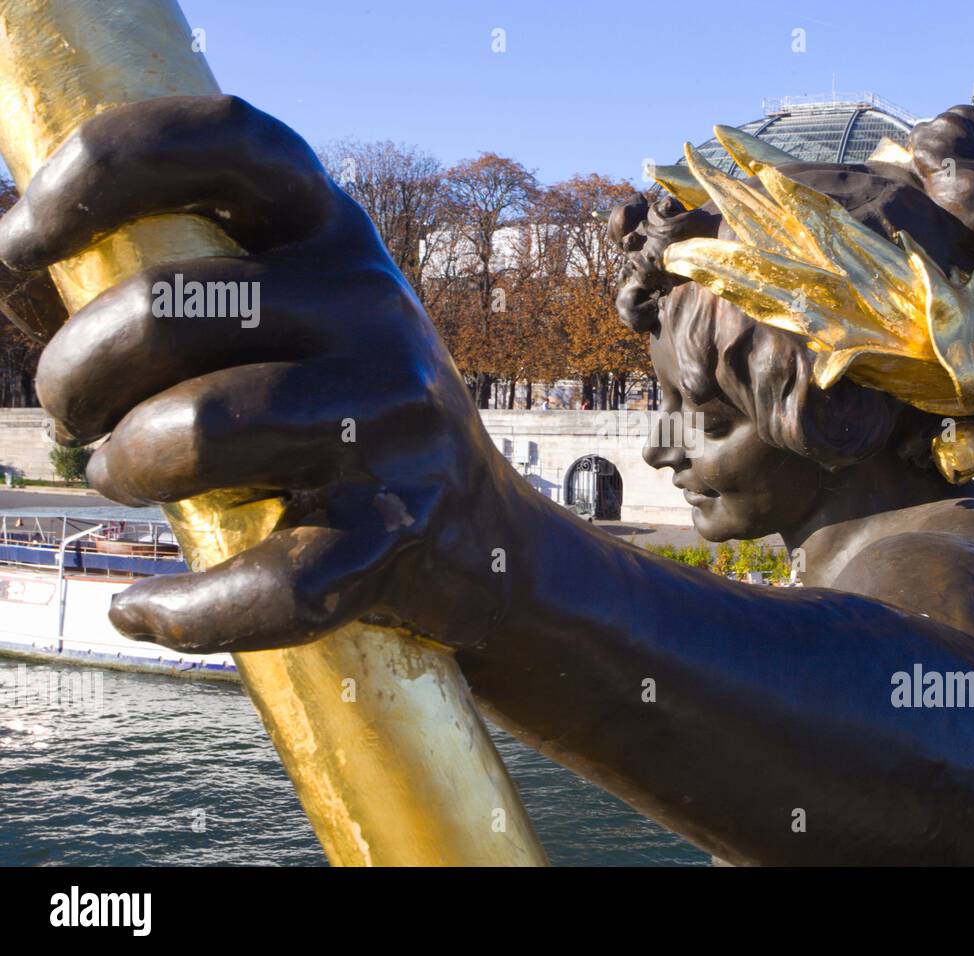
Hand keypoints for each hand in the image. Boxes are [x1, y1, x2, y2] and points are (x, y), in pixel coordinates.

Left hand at [0, 95, 512, 653]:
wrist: (484, 534)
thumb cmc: (337, 413)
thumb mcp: (286, 318)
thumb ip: (177, 279)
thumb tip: (4, 262)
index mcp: (334, 233)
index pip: (230, 141)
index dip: (107, 164)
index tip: (23, 241)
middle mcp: (374, 304)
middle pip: (168, 304)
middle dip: (71, 373)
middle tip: (72, 414)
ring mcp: (395, 413)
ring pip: (199, 430)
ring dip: (124, 468)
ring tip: (123, 478)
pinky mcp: (403, 522)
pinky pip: (273, 577)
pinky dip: (186, 610)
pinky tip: (143, 609)